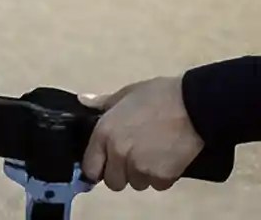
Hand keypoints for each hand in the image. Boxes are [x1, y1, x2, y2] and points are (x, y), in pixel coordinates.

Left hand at [80, 75, 204, 191]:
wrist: (194, 106)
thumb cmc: (158, 96)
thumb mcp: (126, 94)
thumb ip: (102, 102)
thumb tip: (83, 100)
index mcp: (104, 133)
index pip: (90, 167)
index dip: (98, 168)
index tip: (105, 165)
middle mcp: (118, 153)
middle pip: (113, 182)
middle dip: (122, 174)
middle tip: (133, 159)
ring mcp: (140, 167)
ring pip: (136, 184)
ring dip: (142, 175)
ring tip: (153, 156)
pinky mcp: (162, 176)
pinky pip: (157, 185)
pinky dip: (162, 177)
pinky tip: (167, 159)